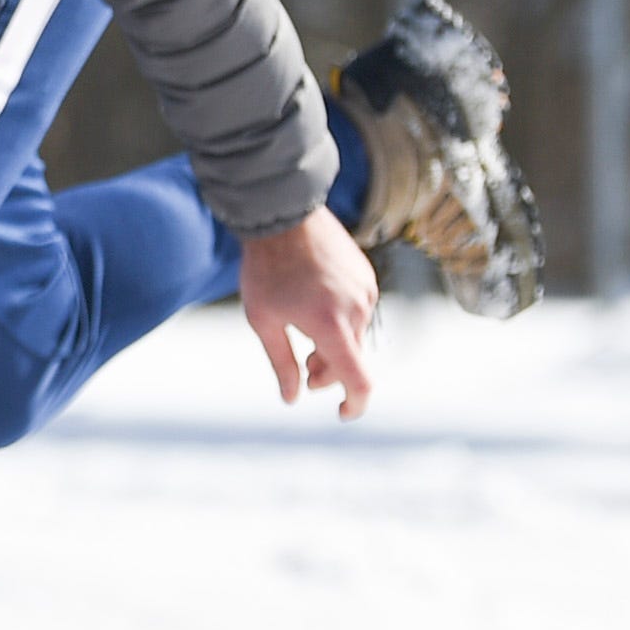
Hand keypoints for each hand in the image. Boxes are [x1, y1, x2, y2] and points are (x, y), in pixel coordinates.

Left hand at [239, 207, 378, 420]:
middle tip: (303, 366)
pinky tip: (314, 305)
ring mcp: (366, 290)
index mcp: (332, 325)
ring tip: (304, 329)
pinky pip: (357, 309)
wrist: (283, 216)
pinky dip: (340, 319)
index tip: (343, 413)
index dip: (354, 404)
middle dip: (328, 370)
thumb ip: (281, 362)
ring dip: (333, 343)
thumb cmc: (264, 270)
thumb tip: (293, 397)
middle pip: (351, 358)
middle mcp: (358, 309)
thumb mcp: (263, 320)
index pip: (358, 380)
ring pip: (355, 333)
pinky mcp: (366, 275)